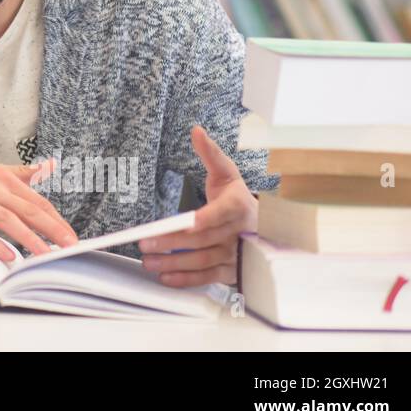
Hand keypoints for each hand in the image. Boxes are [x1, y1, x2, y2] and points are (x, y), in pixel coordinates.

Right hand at [0, 149, 78, 263]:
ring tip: (45, 254)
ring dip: (29, 239)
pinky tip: (8, 255)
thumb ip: (20, 172)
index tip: (70, 234)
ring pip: (7, 220)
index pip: (36, 200)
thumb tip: (50, 166)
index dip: (55, 218)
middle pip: (27, 210)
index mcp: (2, 176)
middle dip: (52, 229)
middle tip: (69, 245)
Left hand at [139, 125, 257, 287]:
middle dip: (173, 242)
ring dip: (173, 263)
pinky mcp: (231, 270)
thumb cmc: (237, 198)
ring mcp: (236, 254)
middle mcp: (239, 232)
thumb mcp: (226, 174)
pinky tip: (165, 276)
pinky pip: (208, 277)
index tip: (187, 221)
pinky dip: (186, 279)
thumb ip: (210, 154)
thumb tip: (197, 131)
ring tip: (148, 261)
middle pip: (203, 239)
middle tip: (145, 243)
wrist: (264, 225)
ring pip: (202, 260)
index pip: (219, 213)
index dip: (204, 219)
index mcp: (238, 205)